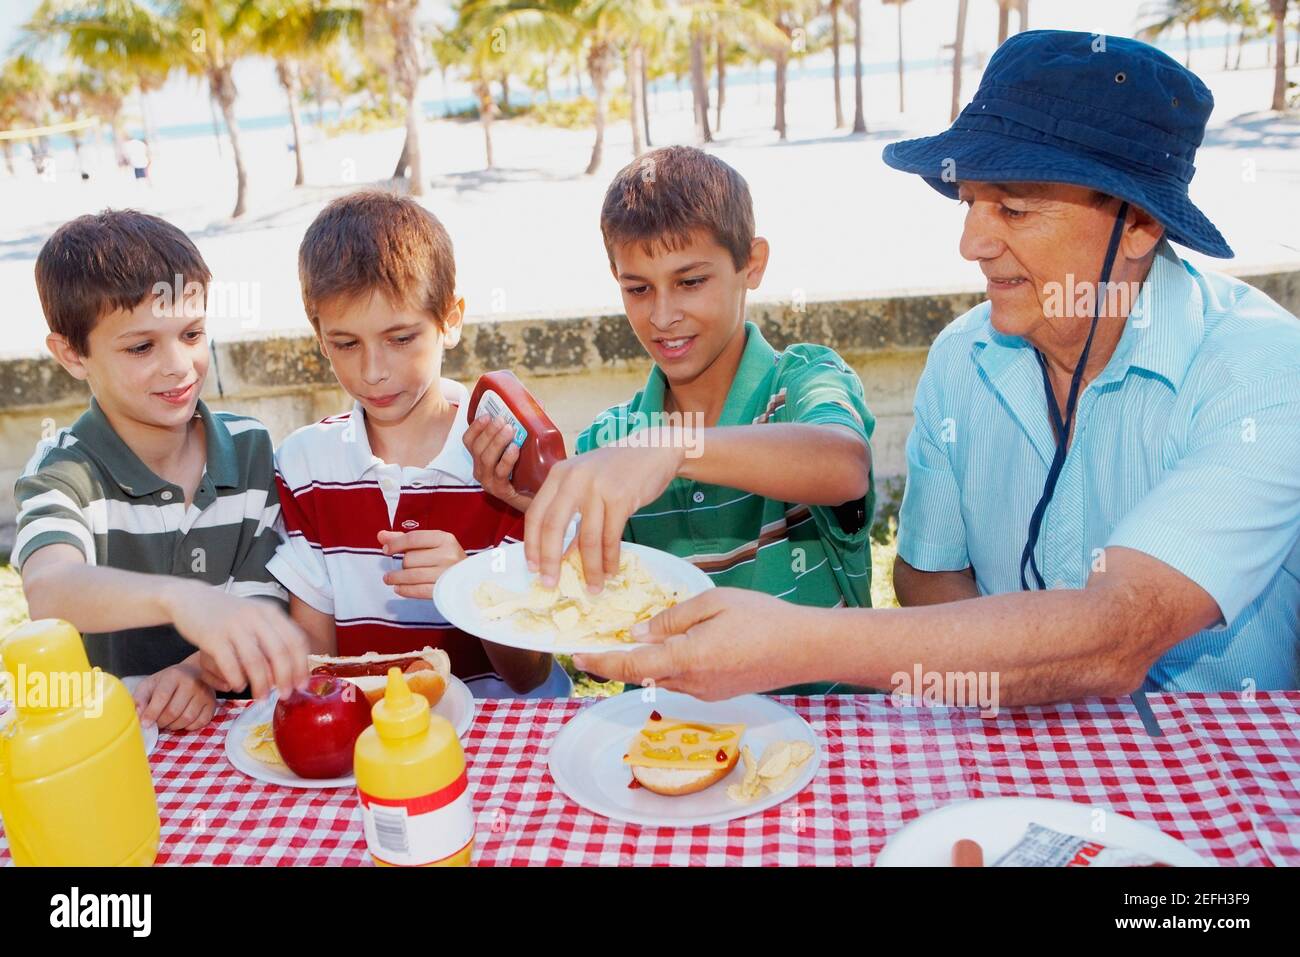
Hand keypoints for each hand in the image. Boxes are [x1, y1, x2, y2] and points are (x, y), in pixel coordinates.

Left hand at [132, 655, 217, 730]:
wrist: (194, 672)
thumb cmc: (168, 681)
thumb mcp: (151, 684)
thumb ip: (140, 698)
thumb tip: (137, 714)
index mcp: (174, 675)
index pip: (162, 697)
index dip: (152, 713)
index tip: (145, 724)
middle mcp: (192, 683)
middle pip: (173, 712)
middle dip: (161, 722)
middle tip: (157, 722)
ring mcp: (204, 693)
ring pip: (186, 719)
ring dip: (173, 726)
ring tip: (168, 721)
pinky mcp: (212, 704)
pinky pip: (199, 723)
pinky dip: (188, 726)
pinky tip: (182, 720)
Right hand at [165, 582, 309, 700]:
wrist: (190, 598)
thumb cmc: (227, 614)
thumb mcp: (255, 616)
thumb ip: (273, 635)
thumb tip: (290, 668)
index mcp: (270, 612)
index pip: (295, 640)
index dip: (301, 665)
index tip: (302, 684)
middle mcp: (255, 617)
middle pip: (279, 652)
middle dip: (285, 678)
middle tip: (285, 696)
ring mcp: (234, 626)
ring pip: (255, 661)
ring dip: (262, 684)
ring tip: (262, 698)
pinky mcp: (213, 636)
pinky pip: (230, 664)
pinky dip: (237, 679)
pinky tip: (238, 687)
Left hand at [378, 529, 467, 598]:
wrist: (472, 579)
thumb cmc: (447, 559)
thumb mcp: (431, 544)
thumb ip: (405, 539)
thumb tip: (381, 536)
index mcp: (445, 539)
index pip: (413, 539)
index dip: (395, 544)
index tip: (386, 550)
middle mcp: (448, 555)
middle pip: (410, 559)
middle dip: (401, 564)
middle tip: (400, 567)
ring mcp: (447, 574)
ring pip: (412, 575)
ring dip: (396, 578)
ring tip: (389, 579)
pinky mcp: (445, 590)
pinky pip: (418, 590)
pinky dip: (405, 590)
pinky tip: (399, 588)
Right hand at [463, 416, 534, 511]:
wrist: (543, 497)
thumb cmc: (532, 470)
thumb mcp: (526, 446)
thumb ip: (527, 427)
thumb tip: (537, 404)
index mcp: (482, 458)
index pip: (469, 440)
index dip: (475, 427)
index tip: (488, 414)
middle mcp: (481, 470)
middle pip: (477, 447)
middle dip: (489, 431)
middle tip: (503, 420)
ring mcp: (489, 482)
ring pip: (486, 459)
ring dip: (497, 442)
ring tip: (510, 430)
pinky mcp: (500, 492)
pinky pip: (499, 473)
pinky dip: (506, 459)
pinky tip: (515, 449)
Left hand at [525, 444, 682, 591]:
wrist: (655, 450)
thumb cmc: (617, 469)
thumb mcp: (587, 483)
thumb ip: (573, 513)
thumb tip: (563, 555)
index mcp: (559, 474)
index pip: (535, 513)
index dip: (531, 544)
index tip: (533, 568)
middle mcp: (574, 479)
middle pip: (553, 526)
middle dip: (551, 560)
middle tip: (551, 584)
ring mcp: (597, 487)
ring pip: (587, 538)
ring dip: (589, 568)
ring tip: (593, 587)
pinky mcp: (621, 498)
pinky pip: (611, 537)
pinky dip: (610, 559)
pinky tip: (611, 572)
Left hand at [572, 588, 823, 699]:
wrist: (804, 649)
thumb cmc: (762, 618)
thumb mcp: (713, 603)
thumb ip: (671, 619)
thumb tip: (638, 633)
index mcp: (686, 658)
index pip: (631, 665)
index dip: (601, 661)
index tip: (577, 655)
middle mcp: (691, 683)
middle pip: (643, 674)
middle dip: (619, 660)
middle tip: (598, 640)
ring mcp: (704, 693)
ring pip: (662, 677)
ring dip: (647, 661)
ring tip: (636, 637)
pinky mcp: (717, 694)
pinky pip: (682, 679)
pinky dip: (670, 664)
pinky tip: (677, 644)